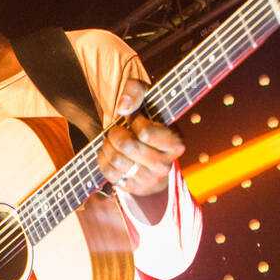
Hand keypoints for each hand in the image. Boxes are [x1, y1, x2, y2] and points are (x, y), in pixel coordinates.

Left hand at [96, 78, 184, 196]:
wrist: (147, 147)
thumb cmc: (148, 118)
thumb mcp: (146, 96)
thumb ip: (135, 90)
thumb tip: (123, 108)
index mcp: (175, 144)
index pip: (145, 133)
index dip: (135, 122)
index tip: (136, 120)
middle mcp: (165, 166)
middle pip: (127, 147)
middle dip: (116, 133)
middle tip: (116, 130)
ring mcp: (149, 181)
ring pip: (116, 160)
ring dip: (107, 146)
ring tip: (112, 140)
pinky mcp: (133, 189)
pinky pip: (109, 174)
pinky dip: (103, 159)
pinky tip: (108, 152)